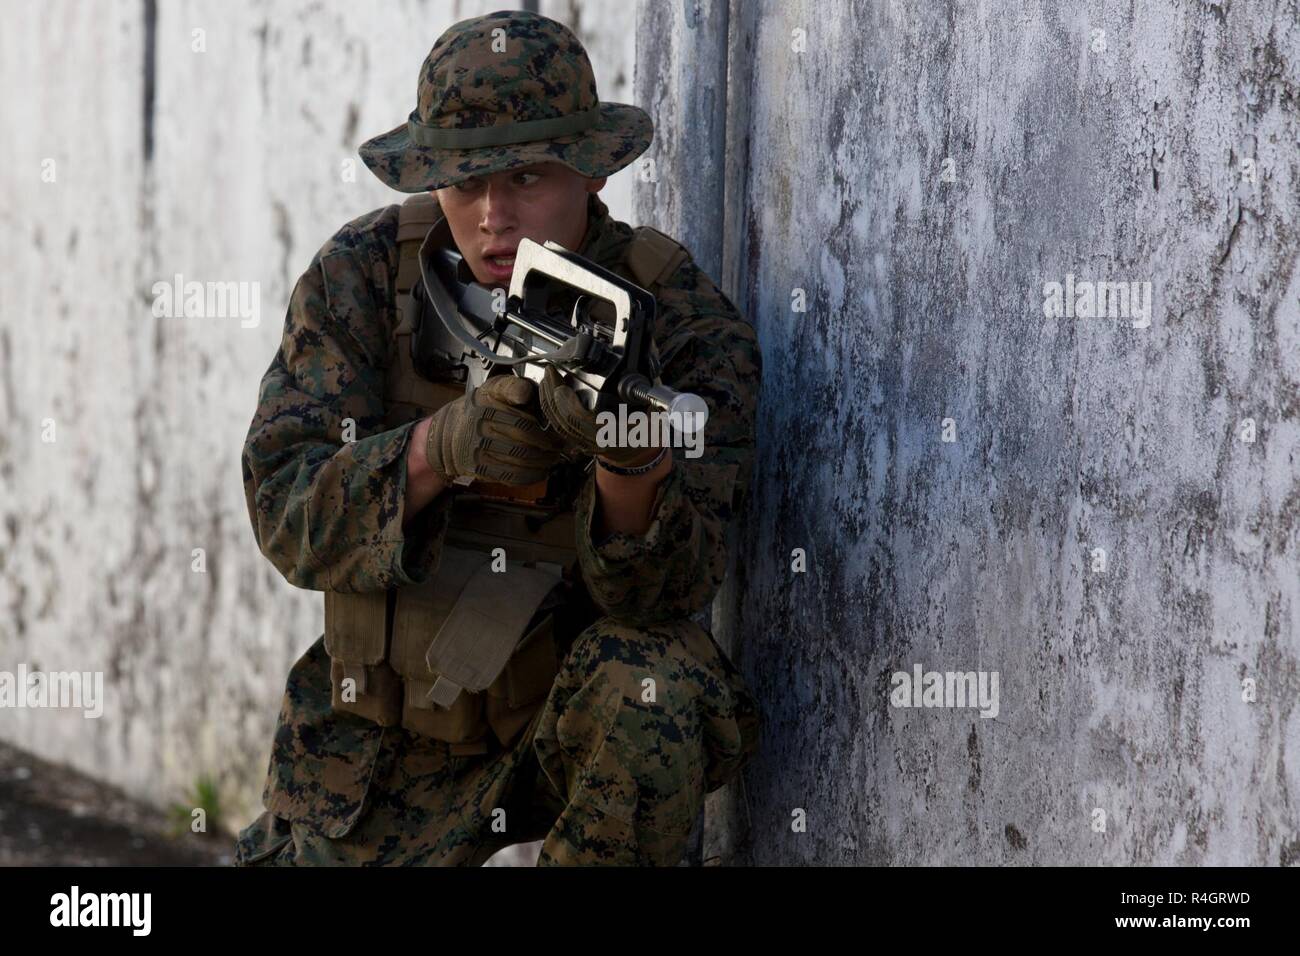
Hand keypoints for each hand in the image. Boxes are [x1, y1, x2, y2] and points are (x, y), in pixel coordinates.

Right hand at [424, 374, 564, 485]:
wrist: (451, 431)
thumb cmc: (483, 408)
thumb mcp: (495, 389)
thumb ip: (513, 387)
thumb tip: (526, 392)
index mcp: (488, 400)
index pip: (517, 411)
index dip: (537, 421)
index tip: (552, 428)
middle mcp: (480, 422)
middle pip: (524, 438)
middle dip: (547, 445)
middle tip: (559, 447)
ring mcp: (478, 447)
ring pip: (520, 459)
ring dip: (542, 462)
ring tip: (552, 459)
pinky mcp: (479, 467)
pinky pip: (510, 476)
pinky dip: (530, 476)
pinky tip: (540, 471)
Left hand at [538, 366, 657, 467]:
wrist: (637, 452)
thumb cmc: (645, 431)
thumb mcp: (651, 411)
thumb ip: (642, 391)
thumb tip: (642, 364)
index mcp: (612, 435)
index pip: (581, 418)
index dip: (567, 400)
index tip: (560, 378)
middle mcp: (594, 442)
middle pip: (564, 419)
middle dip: (552, 393)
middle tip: (550, 371)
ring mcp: (583, 444)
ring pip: (557, 423)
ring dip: (548, 400)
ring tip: (547, 378)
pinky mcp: (576, 442)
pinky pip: (557, 426)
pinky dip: (550, 409)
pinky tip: (548, 394)